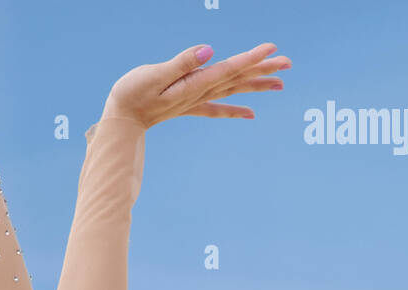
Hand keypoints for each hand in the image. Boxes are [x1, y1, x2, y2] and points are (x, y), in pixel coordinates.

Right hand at [103, 42, 291, 126]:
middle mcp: (199, 93)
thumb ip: (181, 63)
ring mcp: (195, 101)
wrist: (120, 122)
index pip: (228, 69)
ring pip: (232, 91)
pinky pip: (217, 107)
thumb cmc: (131, 95)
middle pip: (237, 80)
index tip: (271, 49)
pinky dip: (235, 109)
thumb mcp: (154, 74)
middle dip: (263, 70)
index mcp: (193, 84)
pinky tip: (251, 114)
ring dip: (256, 85)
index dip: (250, 58)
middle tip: (288, 63)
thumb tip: (208, 52)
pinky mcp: (188, 105)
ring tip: (280, 82)